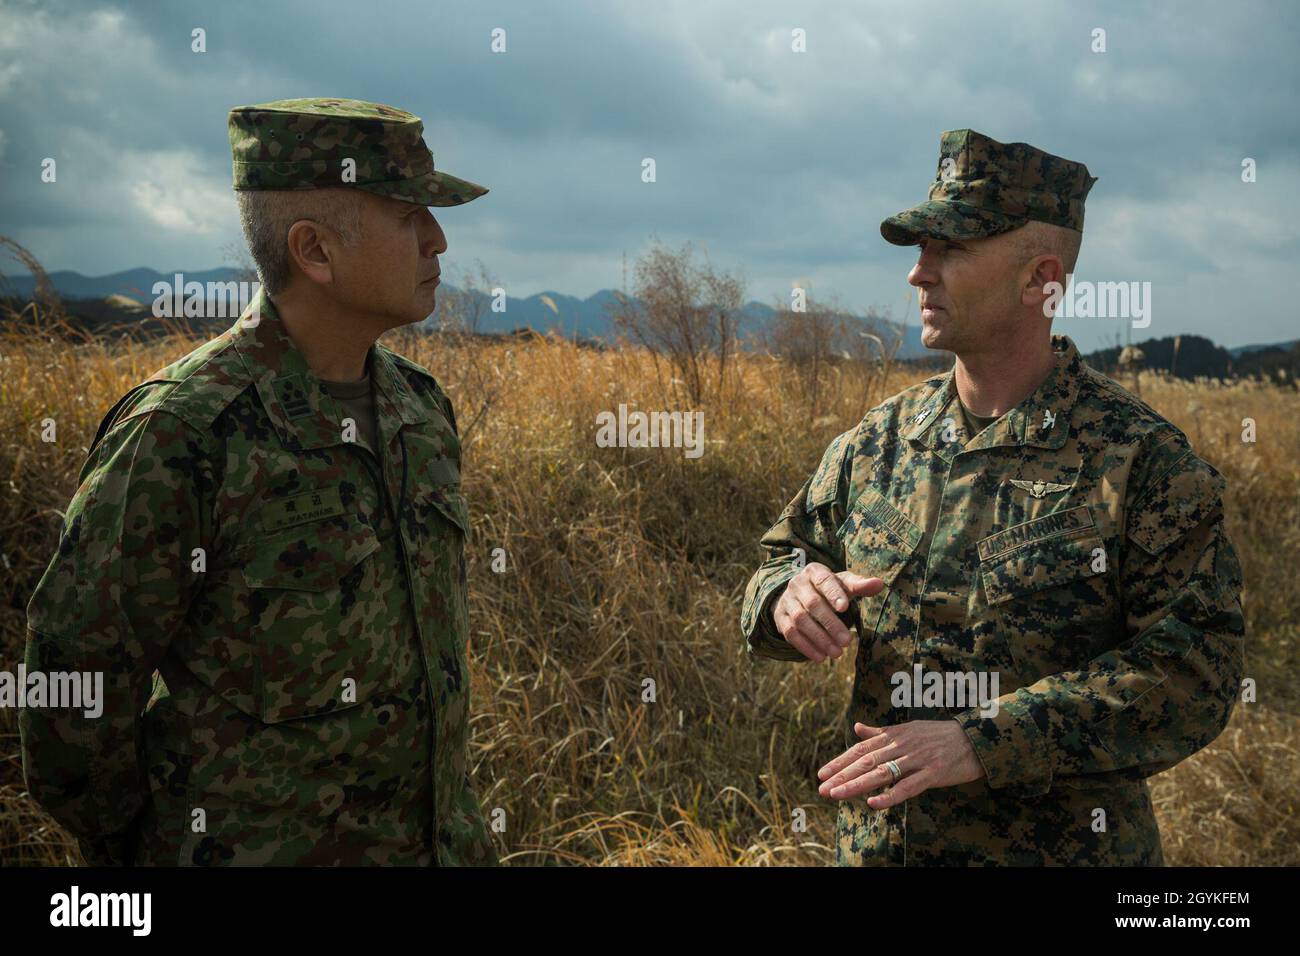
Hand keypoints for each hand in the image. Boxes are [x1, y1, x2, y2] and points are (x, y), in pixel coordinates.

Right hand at [772, 563, 883, 661]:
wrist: (799, 594)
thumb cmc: (828, 589)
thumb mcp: (843, 584)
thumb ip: (860, 585)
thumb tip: (879, 584)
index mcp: (814, 571)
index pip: (823, 580)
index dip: (834, 594)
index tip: (845, 608)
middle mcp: (797, 584)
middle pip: (813, 604)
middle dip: (830, 624)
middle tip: (847, 641)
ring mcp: (786, 601)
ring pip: (801, 620)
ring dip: (819, 638)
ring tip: (837, 653)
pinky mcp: (780, 618)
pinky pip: (790, 633)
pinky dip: (806, 647)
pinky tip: (821, 657)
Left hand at [816, 720, 985, 808]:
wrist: (976, 739)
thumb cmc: (940, 735)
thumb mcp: (909, 729)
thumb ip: (881, 732)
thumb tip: (857, 727)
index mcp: (895, 735)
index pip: (861, 749)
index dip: (841, 761)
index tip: (822, 773)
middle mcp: (902, 745)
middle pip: (866, 761)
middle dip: (842, 775)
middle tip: (822, 788)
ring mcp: (917, 759)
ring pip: (882, 773)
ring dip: (857, 785)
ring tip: (837, 795)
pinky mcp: (933, 773)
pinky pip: (908, 786)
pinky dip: (890, 794)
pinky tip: (873, 802)